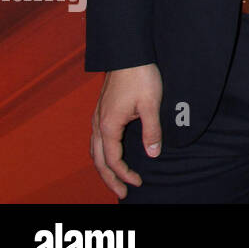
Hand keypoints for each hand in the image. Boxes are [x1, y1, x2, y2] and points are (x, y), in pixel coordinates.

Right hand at [90, 63, 162, 198]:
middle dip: (110, 179)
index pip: (113, 160)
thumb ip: (151, 130)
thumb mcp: (151, 104)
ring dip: (104, 167)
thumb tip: (153, 153)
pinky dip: (102, 154)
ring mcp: (97, 117)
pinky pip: (97, 139)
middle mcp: (98, 124)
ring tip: (115, 179)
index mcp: (108, 126)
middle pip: (99, 160)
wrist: (129, 53)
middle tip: (122, 193)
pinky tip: (111, 155)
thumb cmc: (141, 76)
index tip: (138, 183)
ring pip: (95, 150)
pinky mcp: (102, 111)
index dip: (125, 175)